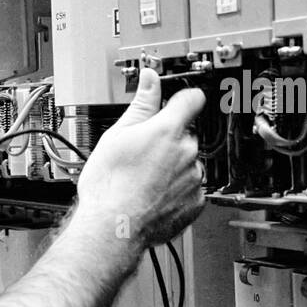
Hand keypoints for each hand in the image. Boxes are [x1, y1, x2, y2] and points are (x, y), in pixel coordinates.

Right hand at [74, 68, 205, 249]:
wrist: (113, 226)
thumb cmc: (110, 185)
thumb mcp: (118, 134)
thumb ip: (142, 104)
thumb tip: (150, 79)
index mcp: (168, 130)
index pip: (191, 99)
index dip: (183, 99)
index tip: (178, 102)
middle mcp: (187, 152)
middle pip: (185, 135)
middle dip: (168, 140)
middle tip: (143, 153)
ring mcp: (194, 178)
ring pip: (187, 162)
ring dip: (173, 166)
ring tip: (145, 178)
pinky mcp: (196, 202)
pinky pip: (191, 188)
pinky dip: (177, 190)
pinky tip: (154, 194)